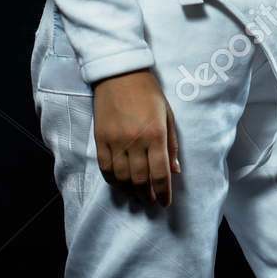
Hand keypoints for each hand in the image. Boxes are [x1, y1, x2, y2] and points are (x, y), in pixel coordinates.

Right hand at [93, 69, 180, 206]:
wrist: (120, 74)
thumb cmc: (149, 93)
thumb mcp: (168, 115)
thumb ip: (172, 144)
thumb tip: (176, 170)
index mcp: (156, 134)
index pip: (160, 173)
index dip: (163, 192)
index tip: (165, 203)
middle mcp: (135, 141)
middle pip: (140, 179)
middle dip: (147, 194)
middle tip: (151, 199)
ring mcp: (115, 141)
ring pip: (121, 177)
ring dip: (130, 190)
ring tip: (137, 194)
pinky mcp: (100, 139)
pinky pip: (105, 168)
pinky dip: (113, 180)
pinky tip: (120, 183)